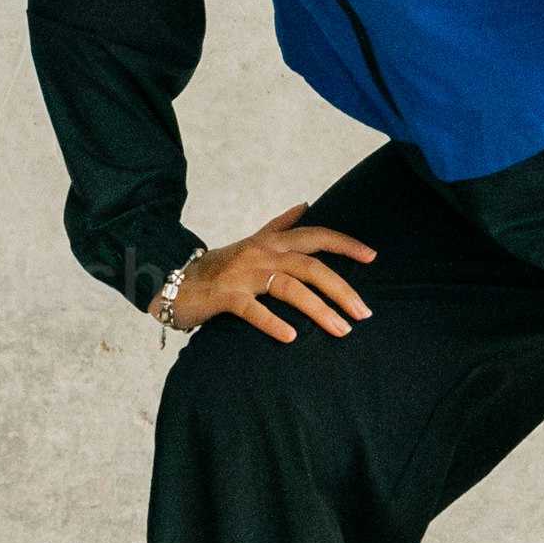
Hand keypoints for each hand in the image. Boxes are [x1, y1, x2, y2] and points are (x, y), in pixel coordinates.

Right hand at [156, 215, 377, 344]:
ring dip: (319, 310)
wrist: (171, 280)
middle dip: (341, 288)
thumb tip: (304, 204)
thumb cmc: (218, 267)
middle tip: (364, 313)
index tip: (372, 256)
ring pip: (289, 287)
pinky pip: (253, 309)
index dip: (345, 244)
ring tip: (341, 330)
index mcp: (270, 242)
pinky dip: (273, 323)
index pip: (315, 235)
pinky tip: (291, 338)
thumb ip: (279, 226)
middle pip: (310, 265)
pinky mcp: (224, 295)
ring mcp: (242, 273)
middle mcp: (260, 253)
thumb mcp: (252, 242)